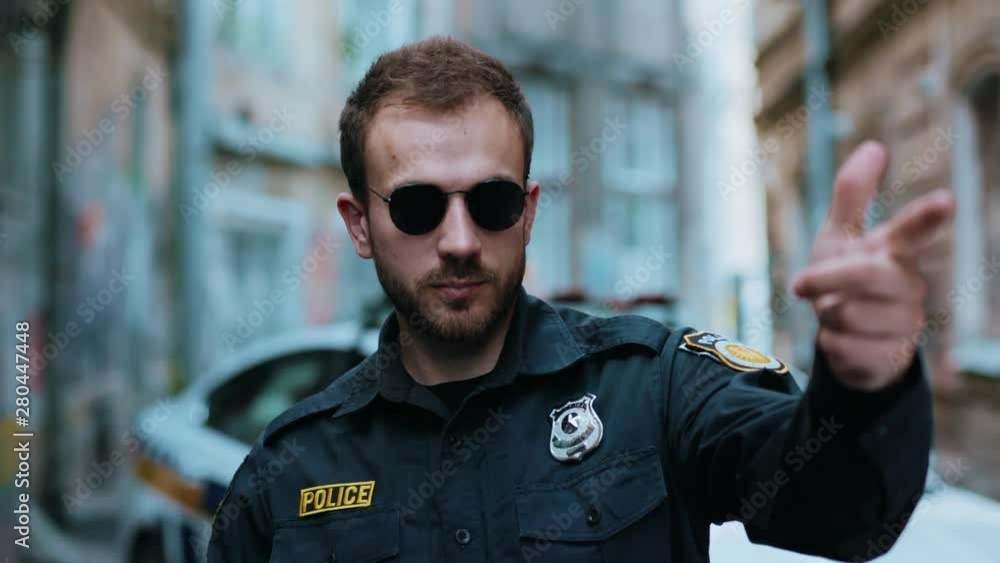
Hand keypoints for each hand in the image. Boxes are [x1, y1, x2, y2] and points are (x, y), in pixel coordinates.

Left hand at [792, 142, 954, 390]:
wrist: (846, 339)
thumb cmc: (844, 280)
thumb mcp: (839, 237)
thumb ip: (853, 195)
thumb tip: (875, 146)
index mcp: (896, 253)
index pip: (914, 231)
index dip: (927, 217)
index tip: (945, 200)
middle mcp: (909, 287)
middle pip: (864, 275)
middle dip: (825, 279)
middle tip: (803, 286)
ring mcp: (905, 325)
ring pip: (848, 314)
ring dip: (825, 315)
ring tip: (834, 315)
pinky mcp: (890, 359)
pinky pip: (842, 347)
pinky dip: (828, 344)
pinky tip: (843, 342)